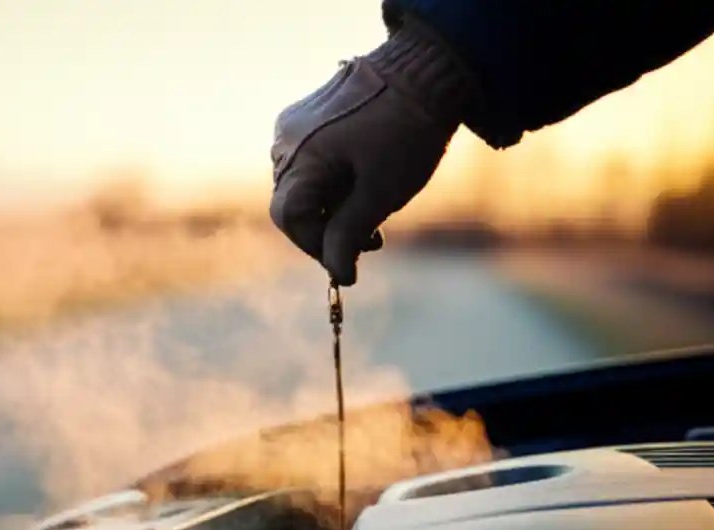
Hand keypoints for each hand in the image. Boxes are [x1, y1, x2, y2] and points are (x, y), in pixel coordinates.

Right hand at [269, 25, 470, 284]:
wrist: (426, 68)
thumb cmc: (407, 132)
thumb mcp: (381, 193)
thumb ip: (349, 236)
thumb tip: (338, 276)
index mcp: (300, 158)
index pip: (290, 219)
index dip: (315, 247)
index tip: (347, 264)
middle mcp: (287, 139)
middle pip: (292, 201)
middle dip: (326, 228)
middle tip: (370, 239)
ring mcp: (295, 122)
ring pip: (302, 181)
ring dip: (331, 206)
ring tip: (373, 211)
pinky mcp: (309, 112)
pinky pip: (309, 157)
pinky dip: (331, 179)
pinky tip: (363, 180)